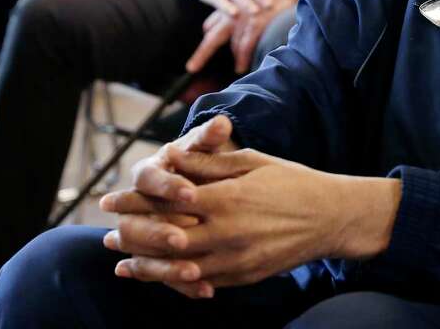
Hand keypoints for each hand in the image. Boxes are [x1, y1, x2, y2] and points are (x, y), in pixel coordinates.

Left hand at [102, 145, 400, 295]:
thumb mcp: (252, 161)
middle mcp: (229, 232)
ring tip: (123, 265)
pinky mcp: (246, 276)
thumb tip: (171, 155)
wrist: (332, 216)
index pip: (168, 201)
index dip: (135, 202)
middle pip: (166, 239)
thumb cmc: (293, 181)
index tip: (110, 201)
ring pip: (180, 269)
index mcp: (228, 198)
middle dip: (133, 238)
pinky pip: (204, 283)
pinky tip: (162, 277)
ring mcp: (237, 258)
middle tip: (108, 236)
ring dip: (147, 267)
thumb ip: (209, 163)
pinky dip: (178, 282)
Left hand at [186, 0, 302, 73]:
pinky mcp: (256, 23)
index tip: (198, 52)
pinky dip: (243, 58)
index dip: (206, 38)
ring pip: (234, 45)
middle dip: (202, 54)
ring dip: (235, 57)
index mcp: (228, 8)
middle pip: (212, 38)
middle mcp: (232, 14)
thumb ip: (230, 12)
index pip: (211, 27)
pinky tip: (241, 67)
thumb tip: (211, 27)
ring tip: (238, 68)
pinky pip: (246, 46)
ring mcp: (243, 20)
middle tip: (192, 68)